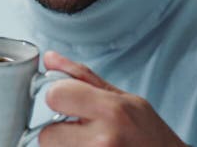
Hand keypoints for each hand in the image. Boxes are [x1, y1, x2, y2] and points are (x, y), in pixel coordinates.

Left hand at [39, 51, 187, 146]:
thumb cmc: (150, 135)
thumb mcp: (124, 98)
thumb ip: (83, 78)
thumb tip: (51, 59)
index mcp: (112, 112)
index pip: (55, 96)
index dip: (59, 96)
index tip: (69, 101)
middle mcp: (102, 140)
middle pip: (47, 133)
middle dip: (60, 130)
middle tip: (83, 131)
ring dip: (65, 146)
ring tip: (90, 143)